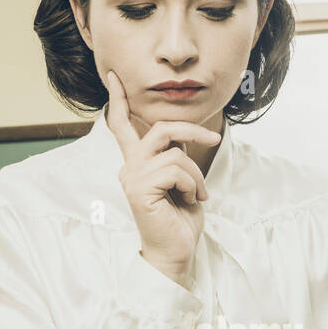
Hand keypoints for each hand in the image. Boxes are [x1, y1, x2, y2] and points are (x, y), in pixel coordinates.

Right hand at [104, 69, 220, 286]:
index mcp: (137, 164)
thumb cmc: (180, 221)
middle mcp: (129, 167)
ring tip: (197, 194)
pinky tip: (190, 201)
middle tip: (214, 139)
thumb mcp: (182, 181)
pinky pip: (176, 169)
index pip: (122, 126)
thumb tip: (184, 138)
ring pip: (175, 153)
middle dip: (191, 130)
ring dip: (196, 174)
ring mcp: (132, 177)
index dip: (119, 100)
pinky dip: (192, 184)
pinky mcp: (140, 189)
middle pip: (160, 128)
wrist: (176, 252)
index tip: (114, 75)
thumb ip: (176, 157)